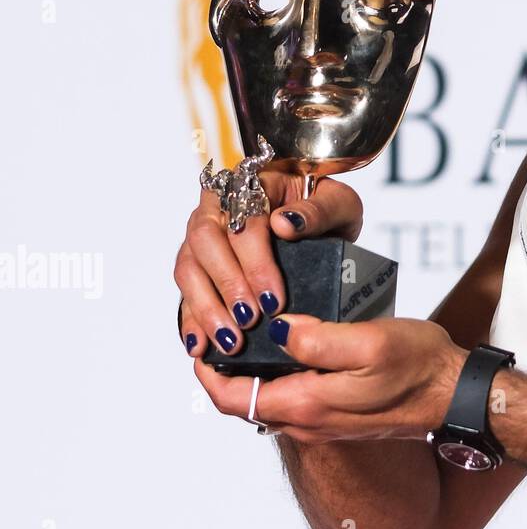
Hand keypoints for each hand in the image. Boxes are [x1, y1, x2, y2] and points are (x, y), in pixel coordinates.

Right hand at [173, 169, 362, 358]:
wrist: (317, 217)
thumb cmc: (326, 208)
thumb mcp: (339, 204)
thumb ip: (318, 211)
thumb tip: (284, 224)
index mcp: (253, 183)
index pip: (245, 219)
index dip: (256, 261)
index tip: (275, 298)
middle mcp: (219, 205)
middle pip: (205, 241)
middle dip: (227, 285)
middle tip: (249, 321)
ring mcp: (203, 234)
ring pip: (189, 266)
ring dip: (206, 306)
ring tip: (230, 340)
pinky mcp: (198, 262)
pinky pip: (185, 289)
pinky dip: (190, 318)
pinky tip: (200, 344)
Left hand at [194, 315, 468, 443]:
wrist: (456, 396)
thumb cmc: (420, 367)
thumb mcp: (369, 342)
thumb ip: (317, 338)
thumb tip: (275, 329)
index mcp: (307, 405)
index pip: (232, 398)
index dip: (207, 370)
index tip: (200, 337)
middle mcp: (308, 421)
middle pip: (243, 400)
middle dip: (224, 366)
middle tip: (221, 323)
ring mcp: (323, 421)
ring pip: (266, 398)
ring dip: (251, 370)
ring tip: (249, 327)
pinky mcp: (338, 415)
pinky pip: (291, 397)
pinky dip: (277, 374)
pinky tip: (290, 343)